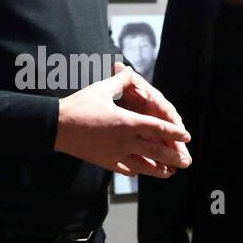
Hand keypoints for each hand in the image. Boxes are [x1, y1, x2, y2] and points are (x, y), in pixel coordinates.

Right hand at [54, 64, 191, 176]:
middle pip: (156, 151)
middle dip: (173, 157)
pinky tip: (142, 172)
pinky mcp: (104, 162)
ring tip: (170, 173)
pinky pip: (125, 169)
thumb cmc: (79, 105)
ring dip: (159, 170)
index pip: (157, 128)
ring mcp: (115, 154)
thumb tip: (129, 70)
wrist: (56, 126)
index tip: (186, 137)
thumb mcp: (101, 89)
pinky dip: (137, 171)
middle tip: (186, 162)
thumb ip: (120, 80)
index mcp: (126, 122)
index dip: (174, 133)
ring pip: (143, 166)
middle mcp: (124, 141)